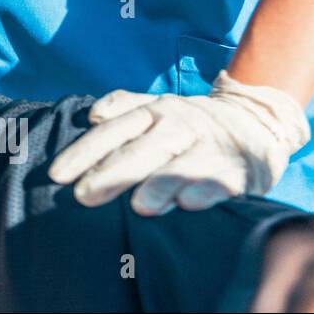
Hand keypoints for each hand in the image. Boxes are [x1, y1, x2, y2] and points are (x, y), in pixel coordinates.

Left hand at [48, 70, 310, 214]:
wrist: (256, 120)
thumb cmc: (192, 122)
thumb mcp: (159, 106)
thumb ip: (126, 106)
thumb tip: (94, 115)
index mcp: (156, 111)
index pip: (113, 131)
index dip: (84, 151)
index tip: (57, 175)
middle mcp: (180, 125)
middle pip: (142, 149)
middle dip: (113, 173)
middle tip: (84, 196)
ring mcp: (210, 147)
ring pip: (182, 165)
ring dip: (160, 184)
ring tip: (139, 207)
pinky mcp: (239, 169)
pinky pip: (222, 181)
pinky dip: (206, 191)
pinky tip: (188, 204)